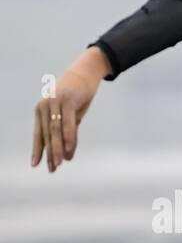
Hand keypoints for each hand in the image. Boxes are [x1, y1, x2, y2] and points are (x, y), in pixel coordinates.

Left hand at [32, 47, 109, 172]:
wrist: (84, 74)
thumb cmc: (77, 95)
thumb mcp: (70, 114)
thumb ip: (67, 130)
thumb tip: (67, 150)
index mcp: (41, 110)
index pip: (38, 134)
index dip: (37, 150)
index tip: (36, 165)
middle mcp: (44, 106)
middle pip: (46, 134)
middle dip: (50, 153)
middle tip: (53, 168)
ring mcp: (55, 103)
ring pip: (55, 130)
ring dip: (58, 148)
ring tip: (61, 162)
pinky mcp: (67, 101)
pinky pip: (68, 123)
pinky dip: (69, 137)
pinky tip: (69, 149)